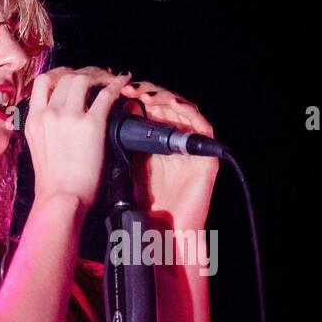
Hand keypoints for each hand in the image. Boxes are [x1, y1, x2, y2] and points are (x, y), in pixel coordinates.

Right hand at [23, 66, 132, 210]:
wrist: (61, 198)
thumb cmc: (53, 181)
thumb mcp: (37, 148)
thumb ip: (44, 128)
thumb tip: (58, 118)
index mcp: (34, 119)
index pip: (43, 82)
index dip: (60, 74)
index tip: (73, 78)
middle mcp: (49, 113)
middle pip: (65, 76)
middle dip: (83, 73)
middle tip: (97, 78)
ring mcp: (70, 117)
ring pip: (83, 79)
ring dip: (98, 76)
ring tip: (109, 80)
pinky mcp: (92, 125)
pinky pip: (106, 95)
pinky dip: (116, 85)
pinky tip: (122, 84)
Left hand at [119, 80, 219, 223]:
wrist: (160, 232)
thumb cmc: (145, 204)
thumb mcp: (129, 164)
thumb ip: (126, 139)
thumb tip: (114, 108)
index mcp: (158, 142)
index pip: (151, 109)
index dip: (137, 95)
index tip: (118, 90)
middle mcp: (176, 142)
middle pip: (168, 105)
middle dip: (149, 92)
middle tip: (131, 89)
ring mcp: (192, 150)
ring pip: (185, 111)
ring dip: (167, 98)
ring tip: (147, 96)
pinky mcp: (207, 159)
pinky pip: (204, 127)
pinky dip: (188, 113)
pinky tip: (171, 105)